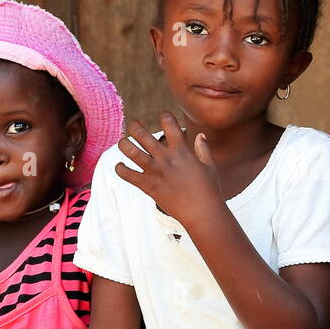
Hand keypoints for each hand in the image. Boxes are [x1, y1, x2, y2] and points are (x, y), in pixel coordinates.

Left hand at [114, 113, 223, 228]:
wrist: (202, 213)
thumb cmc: (209, 190)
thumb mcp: (209, 166)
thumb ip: (203, 149)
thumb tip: (200, 135)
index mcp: (182, 150)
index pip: (169, 123)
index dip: (165, 116)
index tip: (163, 117)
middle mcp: (166, 158)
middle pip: (142, 134)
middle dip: (135, 126)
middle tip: (133, 125)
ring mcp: (155, 171)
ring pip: (130, 151)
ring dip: (123, 144)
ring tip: (123, 142)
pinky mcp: (148, 186)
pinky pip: (127, 175)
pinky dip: (120, 169)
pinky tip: (120, 167)